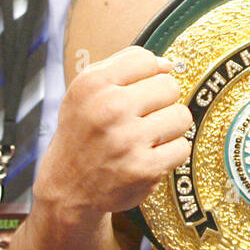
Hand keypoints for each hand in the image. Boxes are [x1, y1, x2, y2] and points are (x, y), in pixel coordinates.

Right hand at [34, 47, 193, 219]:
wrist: (67, 189)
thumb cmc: (81, 137)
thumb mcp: (85, 92)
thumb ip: (123, 67)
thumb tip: (168, 64)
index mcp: (92, 85)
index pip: (145, 59)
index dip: (147, 73)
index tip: (140, 88)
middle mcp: (109, 109)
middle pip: (169, 86)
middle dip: (161, 100)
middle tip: (144, 115)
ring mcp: (128, 140)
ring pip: (181, 116)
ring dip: (169, 127)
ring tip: (148, 135)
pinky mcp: (144, 168)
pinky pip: (182, 147)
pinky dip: (170, 153)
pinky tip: (150, 154)